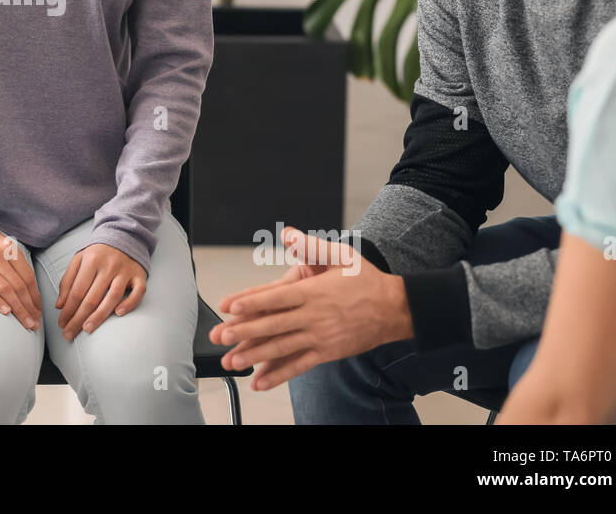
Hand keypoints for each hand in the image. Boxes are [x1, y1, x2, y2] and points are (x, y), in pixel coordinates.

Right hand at [0, 231, 42, 329]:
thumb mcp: (3, 246)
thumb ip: (16, 264)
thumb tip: (32, 292)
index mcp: (9, 249)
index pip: (27, 276)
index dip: (35, 296)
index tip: (39, 311)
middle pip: (18, 285)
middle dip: (29, 307)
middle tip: (35, 323)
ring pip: (5, 289)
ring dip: (18, 309)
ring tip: (26, 323)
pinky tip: (6, 312)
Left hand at [56, 243, 145, 340]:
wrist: (123, 236)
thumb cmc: (98, 254)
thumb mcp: (79, 260)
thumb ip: (67, 281)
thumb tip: (59, 306)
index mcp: (91, 261)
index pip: (77, 290)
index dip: (68, 310)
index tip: (62, 324)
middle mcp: (109, 266)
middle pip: (92, 297)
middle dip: (78, 318)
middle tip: (69, 334)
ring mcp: (125, 271)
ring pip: (113, 296)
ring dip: (99, 315)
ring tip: (87, 329)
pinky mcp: (139, 275)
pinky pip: (138, 292)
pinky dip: (129, 303)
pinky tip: (119, 314)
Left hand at [211, 227, 412, 389]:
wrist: (395, 309)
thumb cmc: (366, 280)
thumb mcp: (342, 255)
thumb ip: (312, 246)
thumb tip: (289, 234)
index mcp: (314, 291)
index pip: (277, 298)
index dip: (252, 303)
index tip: (230, 307)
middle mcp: (314, 316)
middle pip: (274, 325)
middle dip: (244, 331)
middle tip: (220, 336)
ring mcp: (320, 337)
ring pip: (282, 348)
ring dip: (255, 356)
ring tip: (232, 362)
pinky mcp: (326, 353)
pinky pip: (299, 366)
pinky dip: (278, 375)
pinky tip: (260, 382)